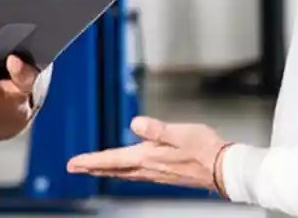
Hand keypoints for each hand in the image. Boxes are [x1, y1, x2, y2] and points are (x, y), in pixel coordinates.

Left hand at [66, 117, 231, 194]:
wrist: (224, 168)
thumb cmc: (205, 149)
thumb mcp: (180, 133)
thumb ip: (156, 129)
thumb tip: (135, 124)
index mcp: (148, 157)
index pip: (112, 160)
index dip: (91, 161)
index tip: (73, 163)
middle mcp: (148, 168)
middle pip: (113, 169)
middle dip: (92, 167)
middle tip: (73, 167)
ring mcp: (156, 173)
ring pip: (122, 173)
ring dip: (104, 170)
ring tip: (91, 168)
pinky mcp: (164, 174)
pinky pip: (134, 174)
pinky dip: (121, 171)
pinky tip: (122, 170)